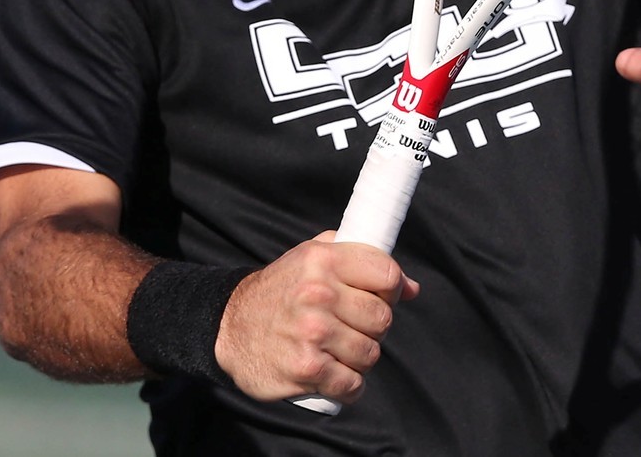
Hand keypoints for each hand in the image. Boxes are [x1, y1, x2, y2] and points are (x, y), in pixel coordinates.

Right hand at [214, 231, 418, 403]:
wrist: (229, 326)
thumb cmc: (279, 291)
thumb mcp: (312, 256)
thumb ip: (360, 260)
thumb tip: (411, 287)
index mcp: (323, 260)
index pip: (387, 274)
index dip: (391, 289)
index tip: (380, 297)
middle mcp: (319, 294)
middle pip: (382, 317)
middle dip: (373, 327)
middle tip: (351, 326)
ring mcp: (313, 332)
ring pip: (371, 353)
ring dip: (360, 357)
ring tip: (338, 349)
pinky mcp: (307, 368)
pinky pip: (353, 383)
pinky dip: (348, 385)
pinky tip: (333, 374)